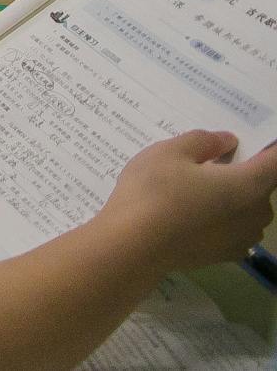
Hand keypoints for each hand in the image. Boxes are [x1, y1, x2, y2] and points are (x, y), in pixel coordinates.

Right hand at [102, 130, 276, 269]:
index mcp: (249, 184)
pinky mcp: (227, 255)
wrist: (133, 247)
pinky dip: (222, 219)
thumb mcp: (170, 152)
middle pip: (261, 184)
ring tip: (195, 192)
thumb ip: (203, 141)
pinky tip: (194, 216)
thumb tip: (227, 141)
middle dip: (242, 171)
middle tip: (207, 162)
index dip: (267, 147)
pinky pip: (235, 228)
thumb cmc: (153, 193)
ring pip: (248, 208)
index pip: (275, 160)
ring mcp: (244, 238)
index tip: (245, 142)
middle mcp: (256, 213)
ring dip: (232, 197)